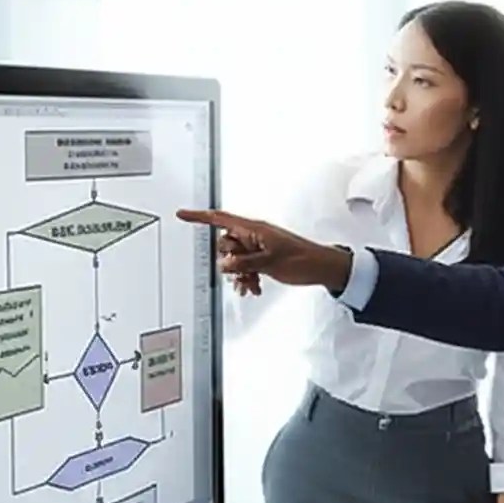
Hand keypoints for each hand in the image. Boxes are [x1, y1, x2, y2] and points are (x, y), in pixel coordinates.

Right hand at [175, 209, 352, 291]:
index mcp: (254, 229)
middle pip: (225, 244)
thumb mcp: (269, 263)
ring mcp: (258, 246)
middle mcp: (254, 235)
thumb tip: (225, 264)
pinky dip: (247, 277)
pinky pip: (245, 266)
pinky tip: (255, 288)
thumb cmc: (302, 260)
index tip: (181, 214)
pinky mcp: (263, 257)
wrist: (322, 267)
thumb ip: (244, 263)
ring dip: (239, 273)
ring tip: (252, 285)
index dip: (200, 217)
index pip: (221, 219)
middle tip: (244, 274)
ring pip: (235, 259)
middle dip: (229, 261)